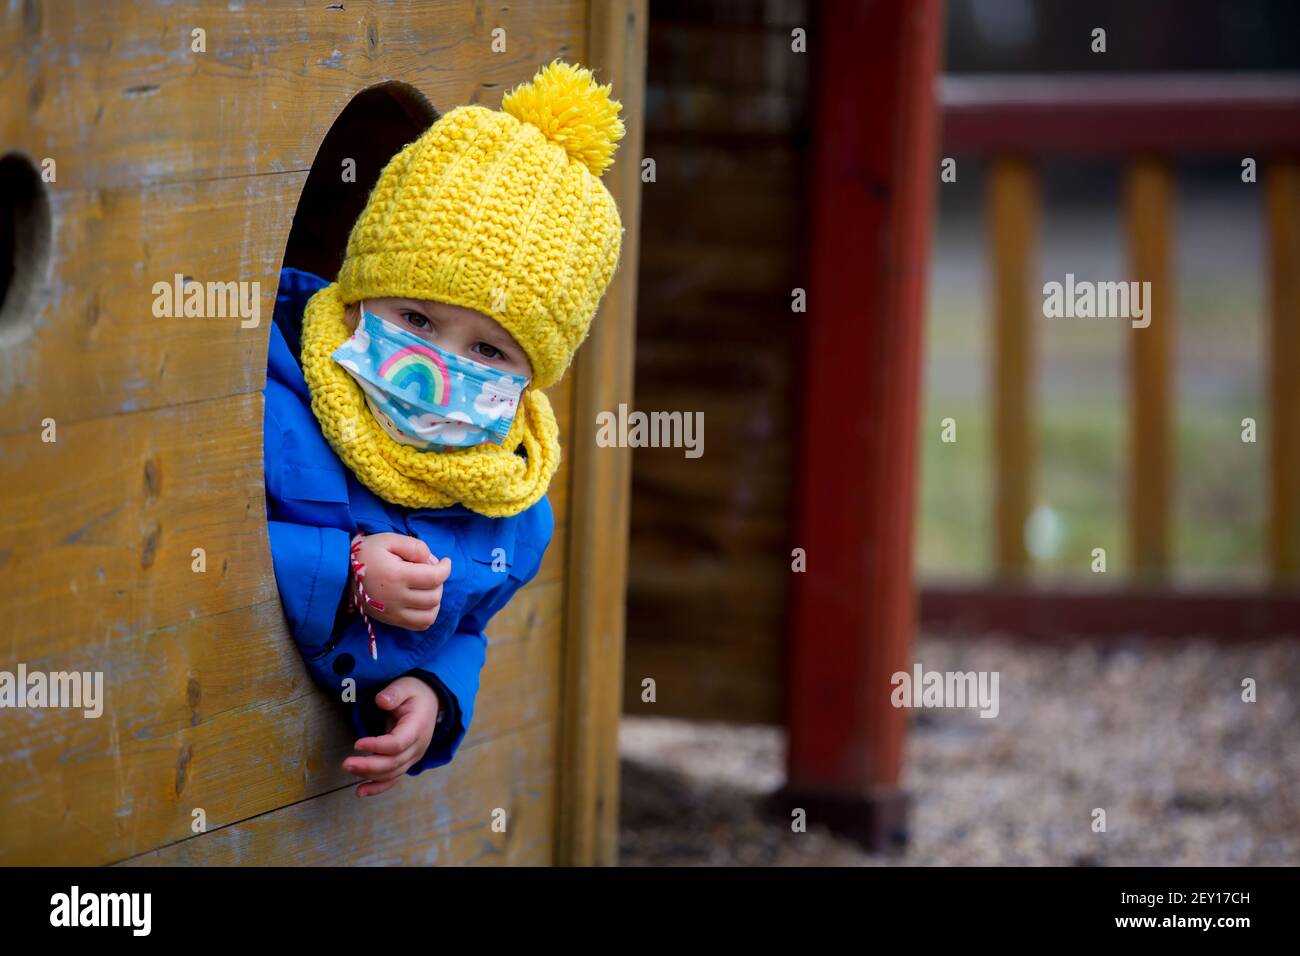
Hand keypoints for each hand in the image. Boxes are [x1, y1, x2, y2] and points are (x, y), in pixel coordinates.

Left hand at [344, 676, 439, 796]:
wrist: (430, 702)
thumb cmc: (414, 693)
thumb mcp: (405, 686)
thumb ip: (394, 693)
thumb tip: (381, 701)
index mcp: (418, 727)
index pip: (398, 743)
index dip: (377, 746)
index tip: (357, 744)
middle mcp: (418, 746)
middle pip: (393, 763)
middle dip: (368, 766)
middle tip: (346, 763)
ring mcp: (413, 757)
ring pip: (391, 773)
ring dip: (369, 775)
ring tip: (348, 768)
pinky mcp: (406, 762)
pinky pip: (393, 779)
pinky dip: (377, 787)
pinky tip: (360, 792)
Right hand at [350, 532, 451, 630]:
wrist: (340, 572)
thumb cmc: (366, 553)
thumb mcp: (389, 540)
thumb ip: (414, 546)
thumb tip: (433, 561)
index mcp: (396, 576)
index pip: (434, 578)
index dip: (445, 568)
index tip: (445, 561)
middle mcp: (395, 598)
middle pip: (434, 596)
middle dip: (439, 581)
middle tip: (429, 570)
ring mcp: (392, 612)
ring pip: (430, 614)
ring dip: (435, 599)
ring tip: (427, 587)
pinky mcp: (390, 620)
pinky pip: (419, 625)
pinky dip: (427, 614)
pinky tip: (422, 601)